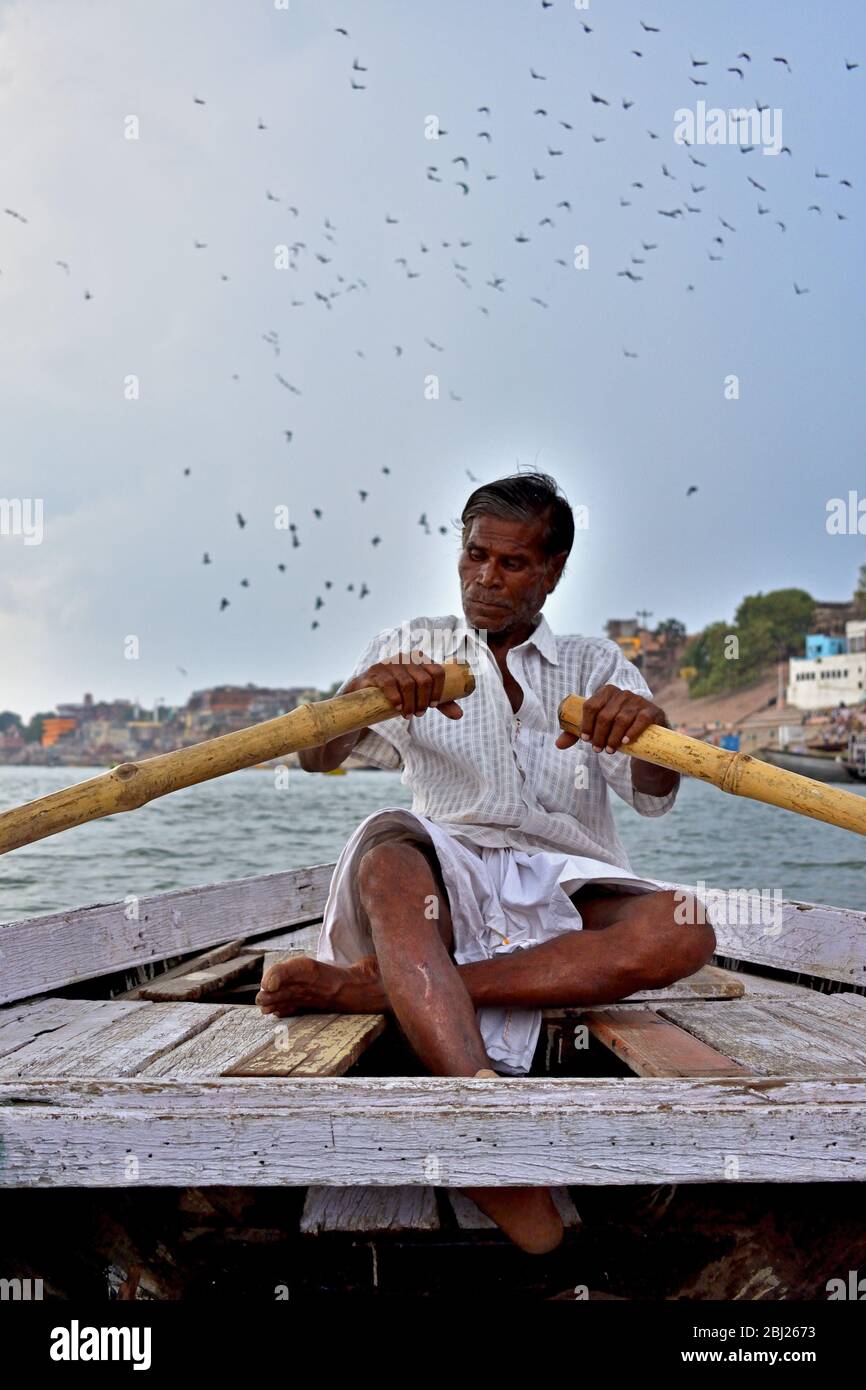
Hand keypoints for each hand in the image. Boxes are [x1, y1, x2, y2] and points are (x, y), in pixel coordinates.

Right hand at [347, 649, 463, 719]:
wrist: (369, 691)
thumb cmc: (400, 690)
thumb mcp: (422, 695)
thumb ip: (441, 703)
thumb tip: (460, 715)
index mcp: (421, 659)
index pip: (437, 672)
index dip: (438, 690)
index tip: (433, 705)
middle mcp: (407, 657)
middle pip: (424, 679)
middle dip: (423, 700)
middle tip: (419, 714)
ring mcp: (391, 663)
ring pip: (408, 683)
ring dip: (411, 703)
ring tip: (408, 715)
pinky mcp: (377, 671)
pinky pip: (389, 683)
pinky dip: (396, 698)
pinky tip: (398, 708)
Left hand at [555, 684, 664, 752]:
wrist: (647, 732)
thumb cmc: (616, 727)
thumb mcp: (598, 727)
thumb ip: (577, 733)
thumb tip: (558, 744)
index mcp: (606, 692)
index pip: (591, 706)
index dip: (586, 724)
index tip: (585, 739)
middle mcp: (622, 693)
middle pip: (605, 715)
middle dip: (599, 735)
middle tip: (598, 750)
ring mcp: (638, 701)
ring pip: (622, 718)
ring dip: (613, 737)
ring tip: (609, 751)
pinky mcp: (651, 711)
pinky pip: (641, 719)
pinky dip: (632, 731)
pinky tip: (625, 742)